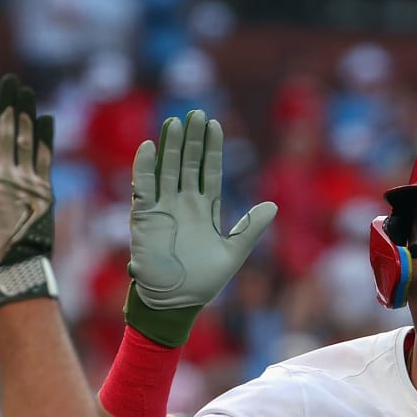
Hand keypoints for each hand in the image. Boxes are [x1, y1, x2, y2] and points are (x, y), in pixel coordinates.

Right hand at [126, 109, 276, 346]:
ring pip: (166, 170)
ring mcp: (163, 208)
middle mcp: (183, 204)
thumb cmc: (203, 283)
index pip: (208, 171)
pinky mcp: (144, 218)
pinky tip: (148, 147)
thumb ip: (250, 228)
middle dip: (192, 139)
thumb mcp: (233, 254)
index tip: (214, 124)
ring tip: (175, 122)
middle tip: (195, 113)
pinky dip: (144, 167)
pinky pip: (143, 188)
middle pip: (187, 163)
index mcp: (205, 210)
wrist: (175, 303)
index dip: (211, 148)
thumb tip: (273, 205)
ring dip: (171, 147)